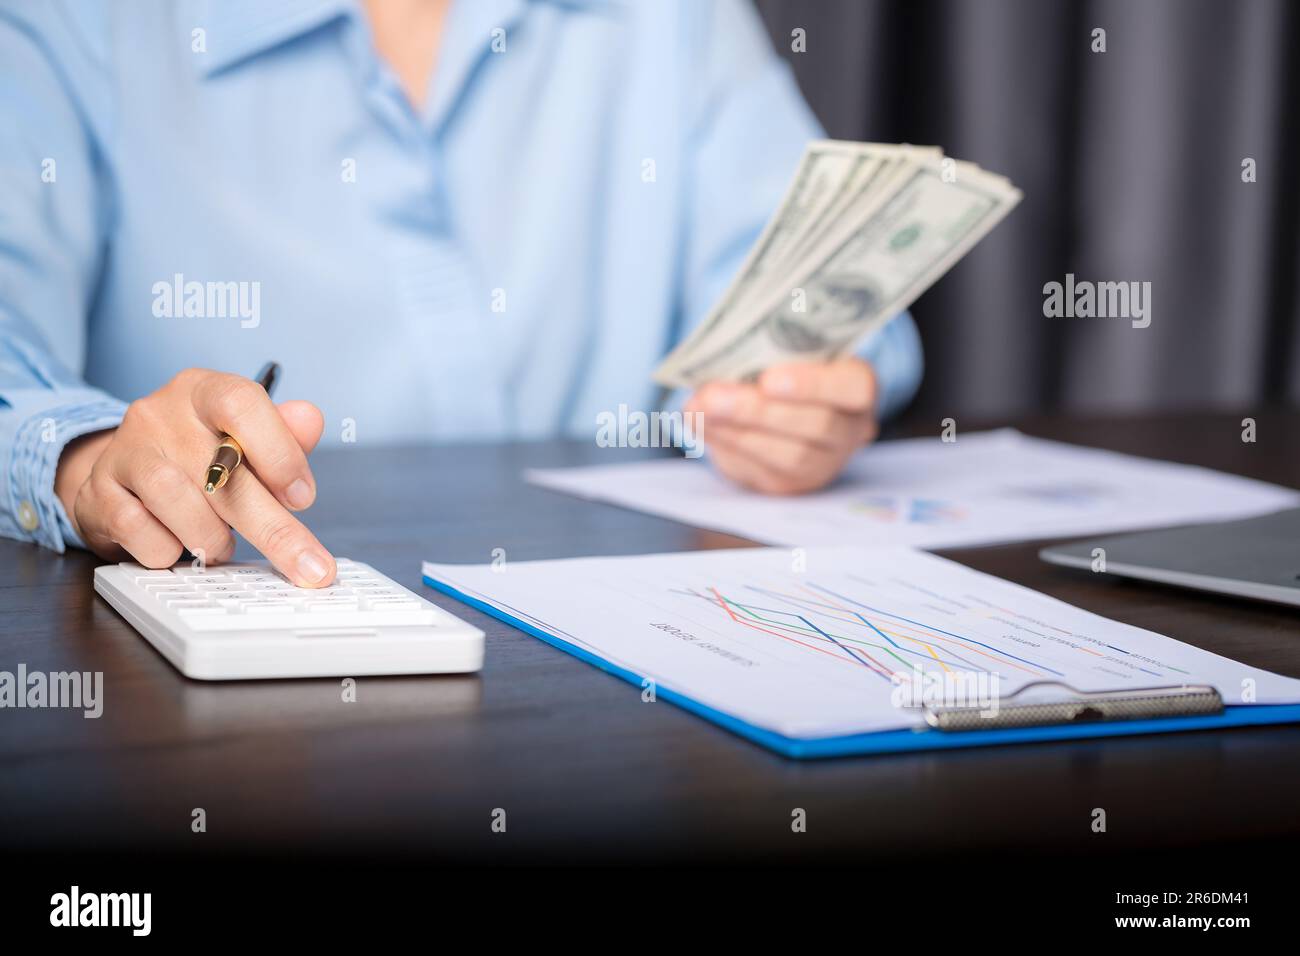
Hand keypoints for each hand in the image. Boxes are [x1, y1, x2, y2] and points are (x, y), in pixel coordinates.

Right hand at [54, 368, 335, 586]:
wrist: (125, 472)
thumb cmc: (199, 454)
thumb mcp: (244, 435)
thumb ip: (283, 432)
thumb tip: (310, 420)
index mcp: (203, 390)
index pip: (241, 403)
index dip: (278, 452)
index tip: (303, 498)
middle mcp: (160, 414)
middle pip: (223, 472)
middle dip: (274, 529)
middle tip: (308, 566)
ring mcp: (124, 452)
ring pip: (180, 503)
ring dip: (213, 537)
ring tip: (221, 543)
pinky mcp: (98, 493)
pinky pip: (142, 534)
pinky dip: (169, 550)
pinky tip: (177, 543)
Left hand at [684, 358, 878, 494]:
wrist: (780, 411)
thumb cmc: (785, 366)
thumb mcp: (785, 351)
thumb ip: (765, 351)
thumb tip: (717, 362)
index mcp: (857, 386)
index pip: (855, 387)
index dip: (814, 384)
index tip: (770, 378)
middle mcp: (849, 429)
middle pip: (816, 425)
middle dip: (759, 411)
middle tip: (715, 397)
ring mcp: (823, 463)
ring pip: (788, 456)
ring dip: (738, 431)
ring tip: (700, 410)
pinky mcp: (789, 485)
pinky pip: (760, 471)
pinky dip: (725, 444)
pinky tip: (699, 424)